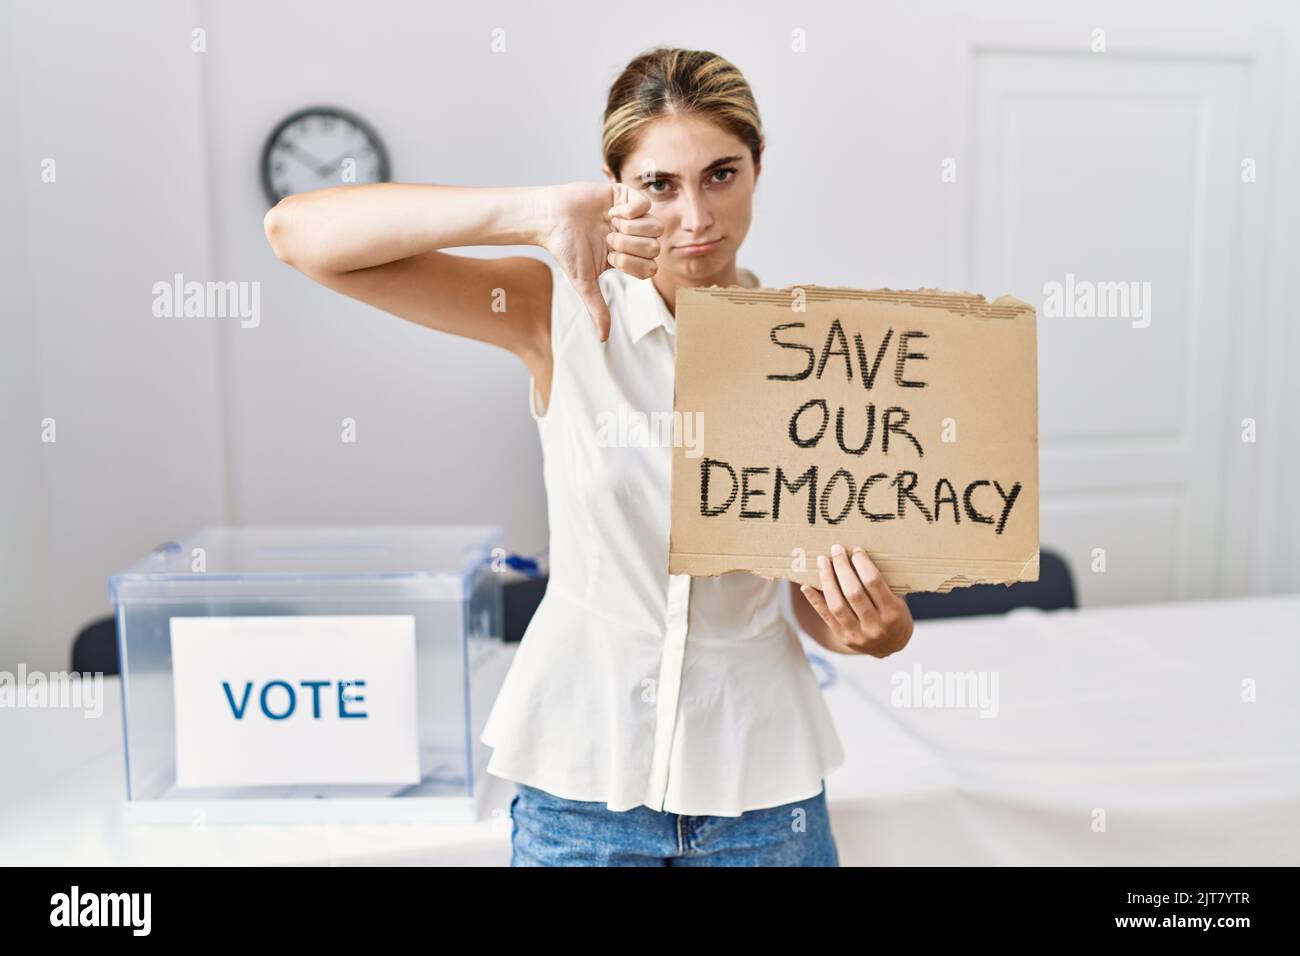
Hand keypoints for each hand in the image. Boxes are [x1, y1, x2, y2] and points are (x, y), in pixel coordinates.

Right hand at [539, 182, 662, 341]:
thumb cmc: (566, 250)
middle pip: (655, 248)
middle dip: (630, 246)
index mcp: (627, 257)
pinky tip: (612, 211)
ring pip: (655, 226)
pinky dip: (630, 210)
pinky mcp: (626, 195)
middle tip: (609, 239)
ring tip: (610, 225)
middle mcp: (633, 237)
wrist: (551, 218)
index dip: (632, 264)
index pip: (651, 268)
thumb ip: (598, 309)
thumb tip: (603, 339)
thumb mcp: (584, 283)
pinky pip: (646, 203)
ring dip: (631, 228)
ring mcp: (632, 216)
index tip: (610, 257)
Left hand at [799, 543, 914, 656]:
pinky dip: (814, 599)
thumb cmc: (895, 615)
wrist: (890, 646)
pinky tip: (806, 585)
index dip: (862, 563)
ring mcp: (858, 634)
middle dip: (842, 568)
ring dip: (827, 580)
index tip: (855, 550)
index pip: (873, 583)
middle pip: (853, 592)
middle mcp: (875, 626)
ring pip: (837, 604)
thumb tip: (859, 555)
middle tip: (836, 549)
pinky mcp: (843, 638)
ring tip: (822, 561)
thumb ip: (883, 583)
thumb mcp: (898, 600)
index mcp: (893, 613)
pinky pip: (825, 616)